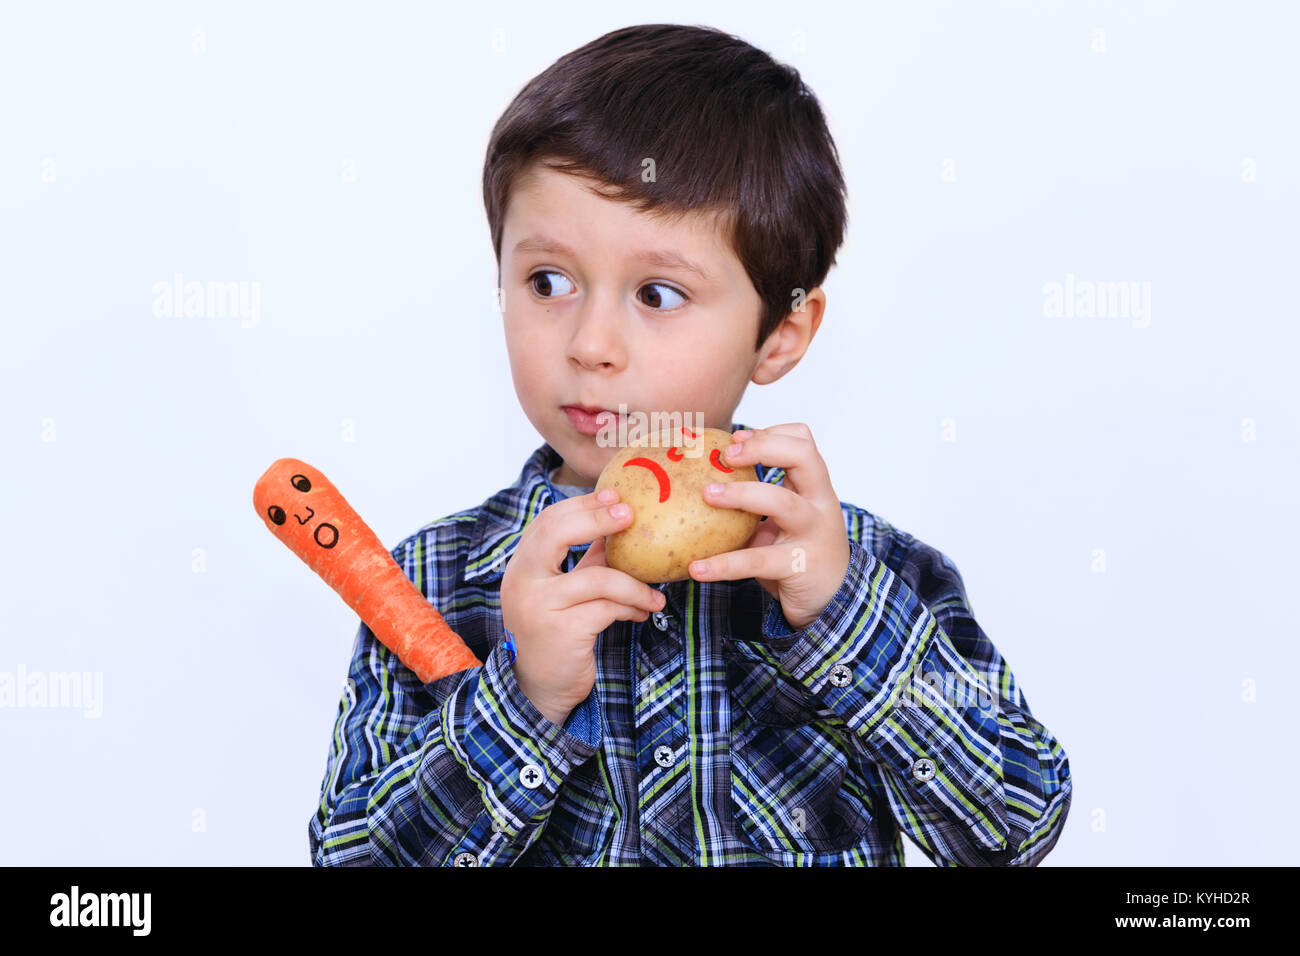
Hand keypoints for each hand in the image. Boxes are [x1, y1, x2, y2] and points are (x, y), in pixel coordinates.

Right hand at [500, 487, 666, 724]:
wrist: (539, 688)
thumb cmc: (556, 634)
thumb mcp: (567, 592)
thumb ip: (586, 561)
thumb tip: (617, 526)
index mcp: (522, 567)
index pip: (548, 522)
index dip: (582, 504)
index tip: (615, 496)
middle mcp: (522, 582)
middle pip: (557, 533)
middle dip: (597, 518)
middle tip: (631, 515)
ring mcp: (539, 606)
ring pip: (597, 577)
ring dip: (634, 584)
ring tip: (655, 594)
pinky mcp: (562, 631)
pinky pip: (607, 608)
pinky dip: (632, 608)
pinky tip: (643, 613)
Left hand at [689, 423, 849, 631]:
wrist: (833, 600)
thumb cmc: (800, 550)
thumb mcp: (784, 518)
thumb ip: (759, 497)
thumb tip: (706, 474)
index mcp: (813, 487)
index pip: (803, 441)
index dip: (770, 432)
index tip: (736, 438)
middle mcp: (819, 504)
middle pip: (803, 457)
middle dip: (764, 447)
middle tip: (727, 455)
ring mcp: (813, 533)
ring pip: (782, 502)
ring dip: (742, 493)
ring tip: (707, 494)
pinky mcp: (799, 566)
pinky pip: (757, 561)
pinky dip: (724, 564)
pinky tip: (697, 568)